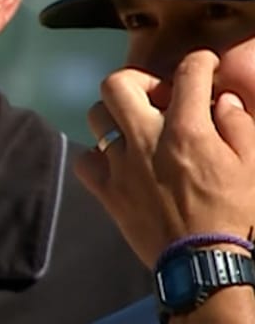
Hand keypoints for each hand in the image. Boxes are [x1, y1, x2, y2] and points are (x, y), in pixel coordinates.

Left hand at [75, 50, 254, 266]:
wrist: (203, 261)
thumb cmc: (235, 212)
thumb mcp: (252, 163)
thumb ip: (238, 123)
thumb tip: (222, 99)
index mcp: (187, 130)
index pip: (188, 73)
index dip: (200, 62)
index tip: (205, 68)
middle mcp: (145, 140)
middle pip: (118, 84)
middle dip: (140, 80)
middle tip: (160, 95)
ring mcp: (120, 166)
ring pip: (96, 117)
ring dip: (117, 115)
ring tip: (138, 126)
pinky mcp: (106, 191)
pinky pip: (85, 160)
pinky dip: (98, 155)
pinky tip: (119, 160)